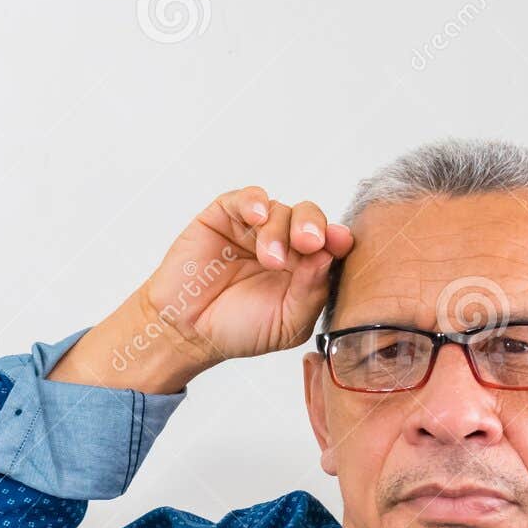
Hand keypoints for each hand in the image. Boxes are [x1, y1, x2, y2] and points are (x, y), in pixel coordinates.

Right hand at [142, 186, 354, 363]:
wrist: (186, 330)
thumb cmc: (238, 330)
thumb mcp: (287, 325)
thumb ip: (311, 294)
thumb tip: (327, 258)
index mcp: (305, 269)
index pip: (330, 245)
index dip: (338, 240)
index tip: (340, 243)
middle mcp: (285, 244)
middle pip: (310, 219)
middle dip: (314, 227)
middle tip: (310, 243)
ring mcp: (255, 229)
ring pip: (281, 210)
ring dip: (279, 231)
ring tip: (269, 259)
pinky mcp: (226, 216)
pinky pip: (247, 198)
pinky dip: (255, 202)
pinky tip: (256, 217)